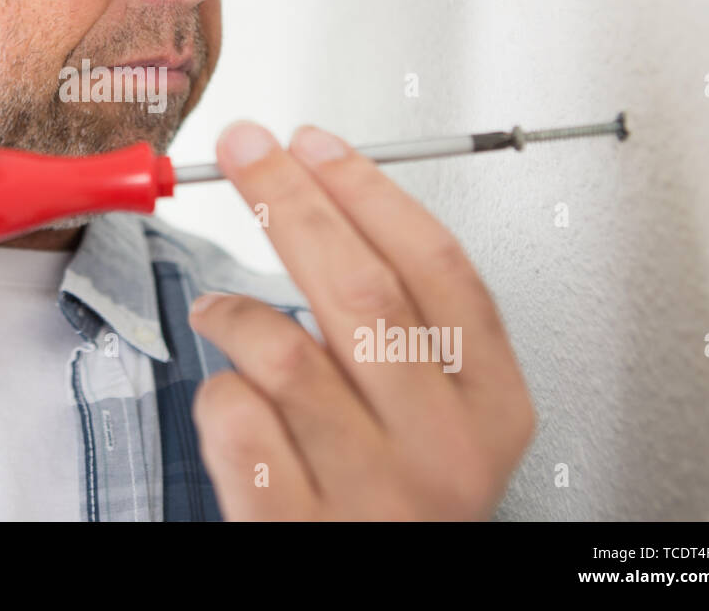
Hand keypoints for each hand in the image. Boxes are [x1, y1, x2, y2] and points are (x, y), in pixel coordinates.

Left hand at [187, 121, 534, 519]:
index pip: (437, 266)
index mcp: (490, 405)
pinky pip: (235, 419)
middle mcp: (440, 449)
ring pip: (284, 355)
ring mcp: (370, 493)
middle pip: (361, 289)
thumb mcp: (440, 411)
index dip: (368, 190)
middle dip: (289, 199)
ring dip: (235, 314)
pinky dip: (218, 392)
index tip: (315, 142)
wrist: (376, 590)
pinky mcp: (294, 526)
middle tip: (245, 149)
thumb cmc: (398, 493)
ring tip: (219, 309)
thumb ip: (405, 322)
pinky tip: (232, 398)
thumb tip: (317, 194)